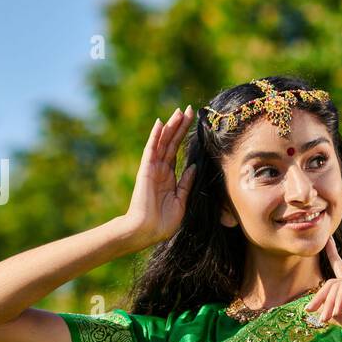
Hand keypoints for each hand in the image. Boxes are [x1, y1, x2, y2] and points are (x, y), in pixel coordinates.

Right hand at [122, 107, 195, 248]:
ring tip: (179, 111)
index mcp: (169, 178)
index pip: (178, 152)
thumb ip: (186, 184)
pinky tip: (161, 123)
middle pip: (171, 143)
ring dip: (171, 126)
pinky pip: (151, 150)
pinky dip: (156, 136)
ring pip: (163, 143)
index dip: (184, 137)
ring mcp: (153, 169)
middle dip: (180, 126)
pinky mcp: (146, 170)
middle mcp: (161, 170)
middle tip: (189, 109)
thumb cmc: (163, 223)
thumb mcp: (181, 202)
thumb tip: (195, 167)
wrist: (146, 232)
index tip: (194, 124)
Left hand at [305, 236, 341, 339]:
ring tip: (325, 318)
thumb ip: (337, 315)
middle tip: (308, 309)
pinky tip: (337, 311)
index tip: (328, 242)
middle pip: (332, 283)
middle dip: (319, 296)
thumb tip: (321, 312)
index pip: (341, 275)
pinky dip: (338, 299)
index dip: (334, 256)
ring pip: (335, 286)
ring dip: (328, 303)